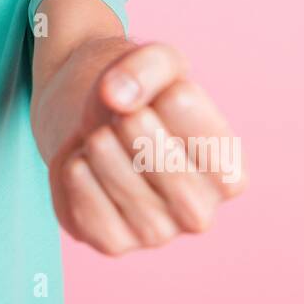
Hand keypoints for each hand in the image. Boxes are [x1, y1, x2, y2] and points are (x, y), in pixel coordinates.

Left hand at [48, 42, 247, 255]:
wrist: (90, 122)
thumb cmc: (139, 98)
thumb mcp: (157, 61)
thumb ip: (148, 66)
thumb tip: (118, 98)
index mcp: (229, 172)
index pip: (190, 115)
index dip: (162, 93)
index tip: (158, 100)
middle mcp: (200, 213)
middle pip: (151, 149)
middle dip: (125, 119)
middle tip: (122, 119)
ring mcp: (156, 234)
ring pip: (113, 172)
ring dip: (96, 142)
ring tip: (103, 140)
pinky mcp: (112, 242)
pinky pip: (83, 203)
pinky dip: (74, 171)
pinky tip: (86, 166)